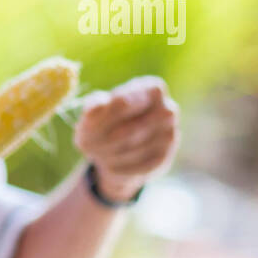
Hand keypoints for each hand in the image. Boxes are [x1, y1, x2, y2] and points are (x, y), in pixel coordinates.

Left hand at [74, 76, 179, 200]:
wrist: (114, 150)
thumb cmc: (103, 123)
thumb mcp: (93, 112)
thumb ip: (94, 106)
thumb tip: (97, 106)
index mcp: (150, 89)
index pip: (135, 98)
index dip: (111, 111)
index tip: (90, 120)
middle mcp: (167, 109)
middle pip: (135, 127)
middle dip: (107, 139)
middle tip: (87, 145)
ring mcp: (170, 134)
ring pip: (137, 148)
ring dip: (111, 154)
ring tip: (98, 153)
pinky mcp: (165, 157)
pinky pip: (141, 166)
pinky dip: (120, 167)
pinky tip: (110, 164)